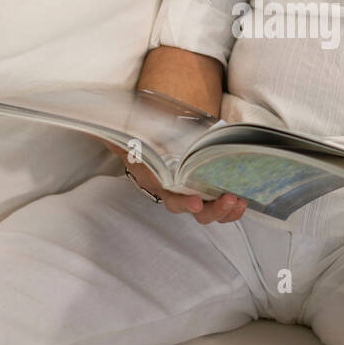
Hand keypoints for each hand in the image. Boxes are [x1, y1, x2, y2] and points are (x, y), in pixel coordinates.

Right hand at [100, 139, 248, 224]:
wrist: (158, 135)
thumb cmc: (145, 138)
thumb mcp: (130, 136)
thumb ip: (117, 137)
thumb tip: (98, 131)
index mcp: (161, 184)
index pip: (172, 200)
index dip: (184, 203)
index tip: (195, 203)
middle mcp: (179, 194)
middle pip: (196, 212)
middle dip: (213, 211)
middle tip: (228, 199)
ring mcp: (197, 193)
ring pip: (212, 211)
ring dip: (227, 210)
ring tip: (240, 201)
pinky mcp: (212, 186)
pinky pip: (223, 201)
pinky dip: (234, 204)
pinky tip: (245, 197)